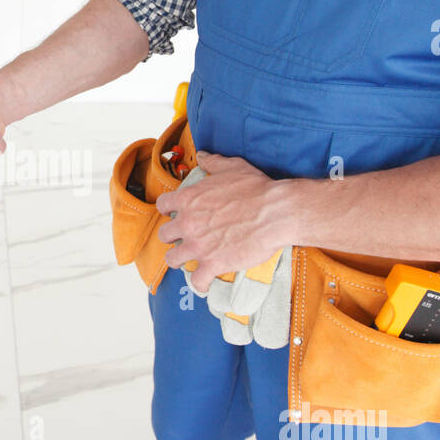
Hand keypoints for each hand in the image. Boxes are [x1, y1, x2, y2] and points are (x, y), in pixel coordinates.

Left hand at [156, 152, 294, 294]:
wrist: (275, 212)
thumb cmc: (256, 188)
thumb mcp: (233, 167)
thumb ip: (213, 162)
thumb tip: (203, 156)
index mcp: (189, 199)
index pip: (163, 205)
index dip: (169, 210)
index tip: (176, 214)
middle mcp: (188, 223)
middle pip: (164, 235)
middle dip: (173, 237)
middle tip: (186, 238)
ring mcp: (198, 246)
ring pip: (172, 259)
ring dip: (180, 260)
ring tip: (190, 260)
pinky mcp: (213, 264)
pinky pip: (196, 281)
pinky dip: (200, 283)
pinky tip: (205, 281)